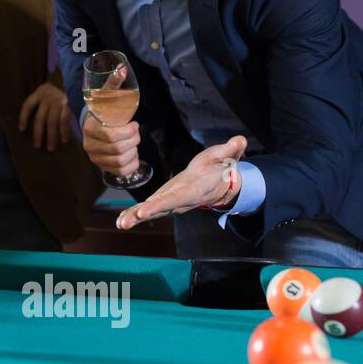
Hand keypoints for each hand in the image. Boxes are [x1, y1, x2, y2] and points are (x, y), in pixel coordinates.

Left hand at [19, 82, 71, 151]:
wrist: (76, 82)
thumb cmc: (57, 92)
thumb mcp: (46, 93)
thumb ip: (39, 104)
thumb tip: (30, 125)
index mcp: (39, 92)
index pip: (27, 105)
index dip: (23, 118)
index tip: (21, 130)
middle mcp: (47, 96)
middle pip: (40, 118)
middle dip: (38, 133)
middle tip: (37, 146)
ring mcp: (58, 100)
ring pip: (52, 122)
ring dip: (51, 136)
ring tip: (50, 148)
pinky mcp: (68, 105)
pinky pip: (64, 121)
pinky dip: (64, 131)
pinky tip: (64, 140)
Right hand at [81, 113, 142, 177]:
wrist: (93, 128)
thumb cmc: (104, 118)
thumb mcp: (108, 112)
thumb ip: (119, 114)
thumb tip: (134, 125)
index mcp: (89, 129)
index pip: (111, 135)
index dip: (128, 132)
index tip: (135, 125)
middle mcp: (89, 146)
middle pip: (117, 149)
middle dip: (133, 141)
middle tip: (136, 135)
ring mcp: (95, 158)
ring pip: (120, 161)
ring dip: (133, 152)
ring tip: (134, 145)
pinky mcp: (102, 167)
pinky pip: (121, 171)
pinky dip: (132, 165)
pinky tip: (134, 156)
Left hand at [117, 136, 247, 229]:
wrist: (218, 182)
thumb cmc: (219, 167)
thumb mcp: (226, 156)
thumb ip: (231, 150)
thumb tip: (240, 139)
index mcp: (194, 189)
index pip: (177, 198)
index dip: (162, 205)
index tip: (146, 210)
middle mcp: (182, 199)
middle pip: (162, 208)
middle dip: (145, 214)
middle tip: (128, 220)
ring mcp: (173, 202)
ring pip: (154, 211)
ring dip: (136, 217)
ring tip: (121, 223)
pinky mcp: (165, 201)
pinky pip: (150, 209)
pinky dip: (135, 214)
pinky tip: (122, 220)